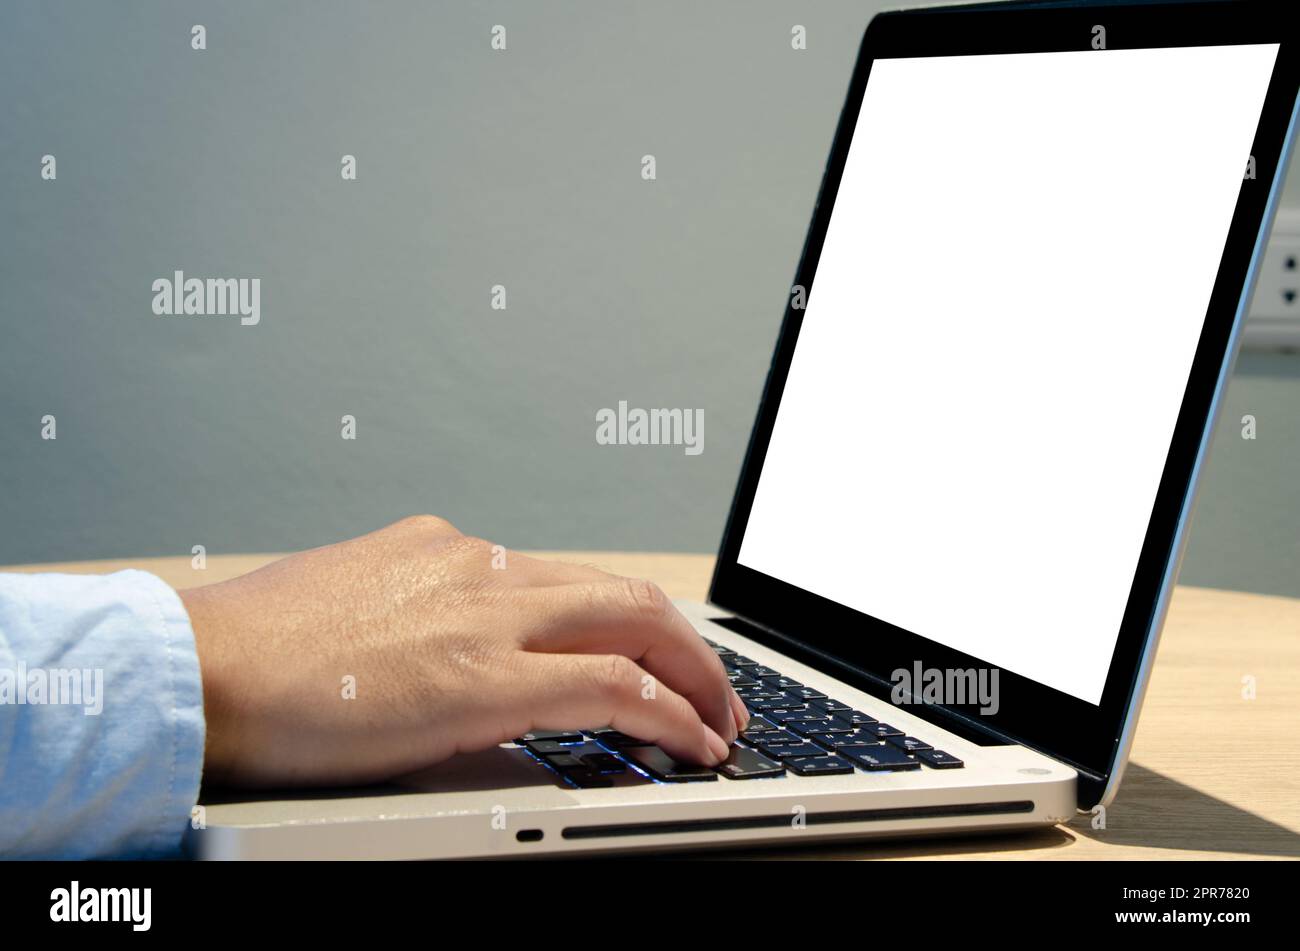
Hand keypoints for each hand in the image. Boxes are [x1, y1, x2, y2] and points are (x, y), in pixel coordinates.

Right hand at [180, 516, 746, 786]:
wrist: (202, 666)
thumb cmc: (256, 649)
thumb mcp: (353, 607)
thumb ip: (414, 617)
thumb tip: (444, 651)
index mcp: (446, 552)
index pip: (565, 578)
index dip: (623, 618)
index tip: (647, 652)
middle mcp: (479, 568)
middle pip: (621, 588)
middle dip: (685, 640)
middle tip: (714, 687)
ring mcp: (488, 615)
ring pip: (635, 620)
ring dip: (693, 673)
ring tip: (720, 720)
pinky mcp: (487, 675)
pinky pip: (612, 686)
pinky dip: (668, 712)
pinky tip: (692, 742)